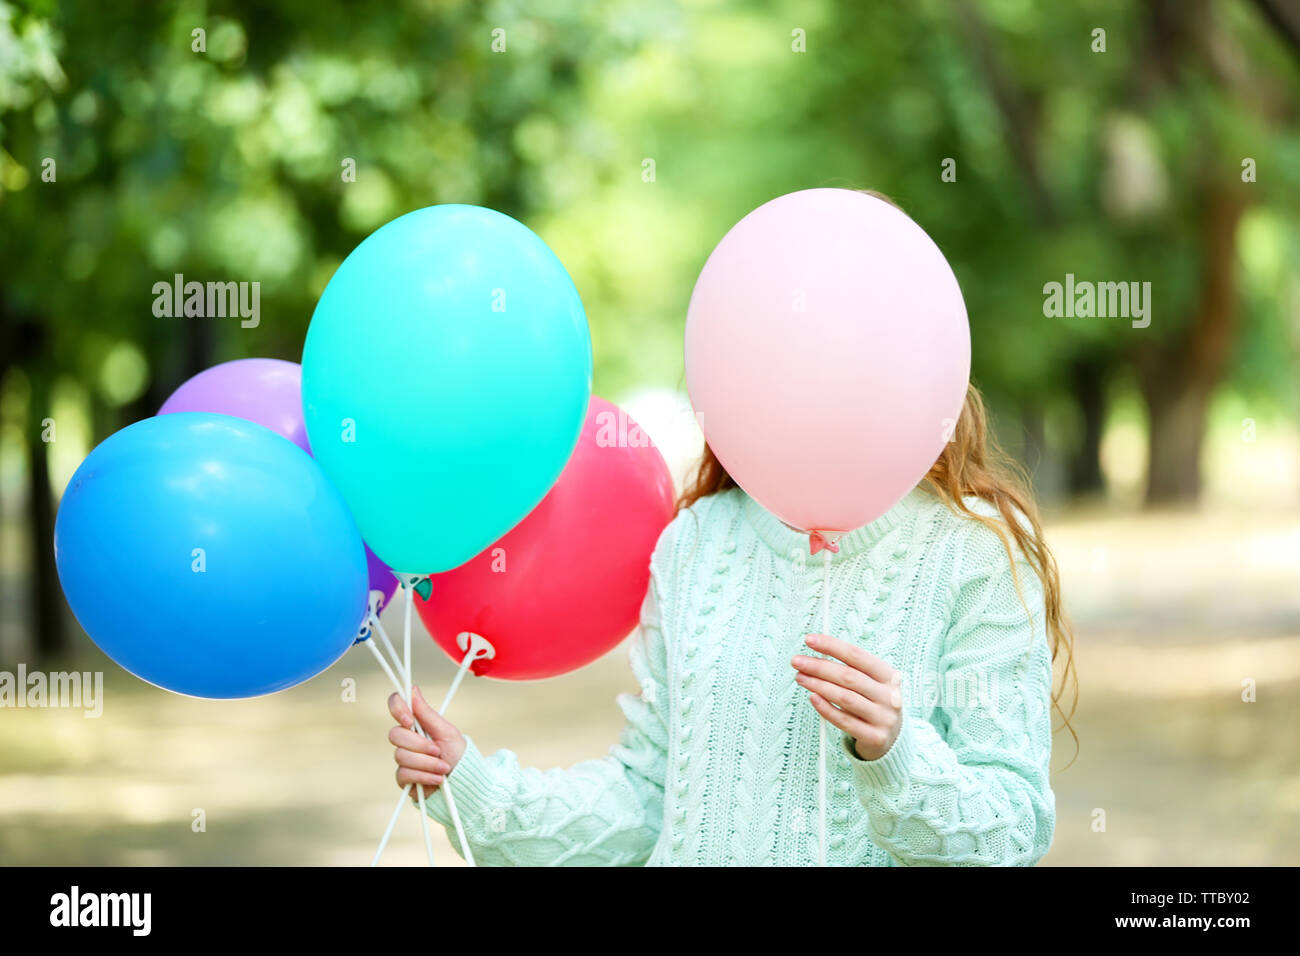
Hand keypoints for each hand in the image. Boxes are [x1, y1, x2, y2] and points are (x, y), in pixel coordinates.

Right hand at [387, 686, 465, 795]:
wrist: (463, 781)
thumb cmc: (457, 753)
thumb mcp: (446, 731)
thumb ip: (427, 713)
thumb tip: (413, 689)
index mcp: (416, 723)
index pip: (396, 706)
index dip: (398, 709)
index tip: (410, 720)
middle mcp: (406, 739)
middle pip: (395, 734)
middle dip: (420, 744)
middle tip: (438, 751)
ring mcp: (403, 759)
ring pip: (401, 756)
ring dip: (427, 763)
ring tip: (444, 767)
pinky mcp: (403, 778)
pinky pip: (404, 774)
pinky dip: (424, 776)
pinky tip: (438, 779)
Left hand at [792, 633, 902, 760]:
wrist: (891, 738)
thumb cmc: (872, 702)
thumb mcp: (870, 682)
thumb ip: (850, 669)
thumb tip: (815, 654)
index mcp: (889, 675)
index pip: (857, 655)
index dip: (832, 646)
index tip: (809, 640)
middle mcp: (889, 695)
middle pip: (848, 676)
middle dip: (819, 666)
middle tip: (797, 662)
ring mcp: (883, 717)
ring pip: (845, 698)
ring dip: (818, 685)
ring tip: (800, 678)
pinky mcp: (875, 737)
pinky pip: (844, 721)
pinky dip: (826, 708)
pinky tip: (812, 697)